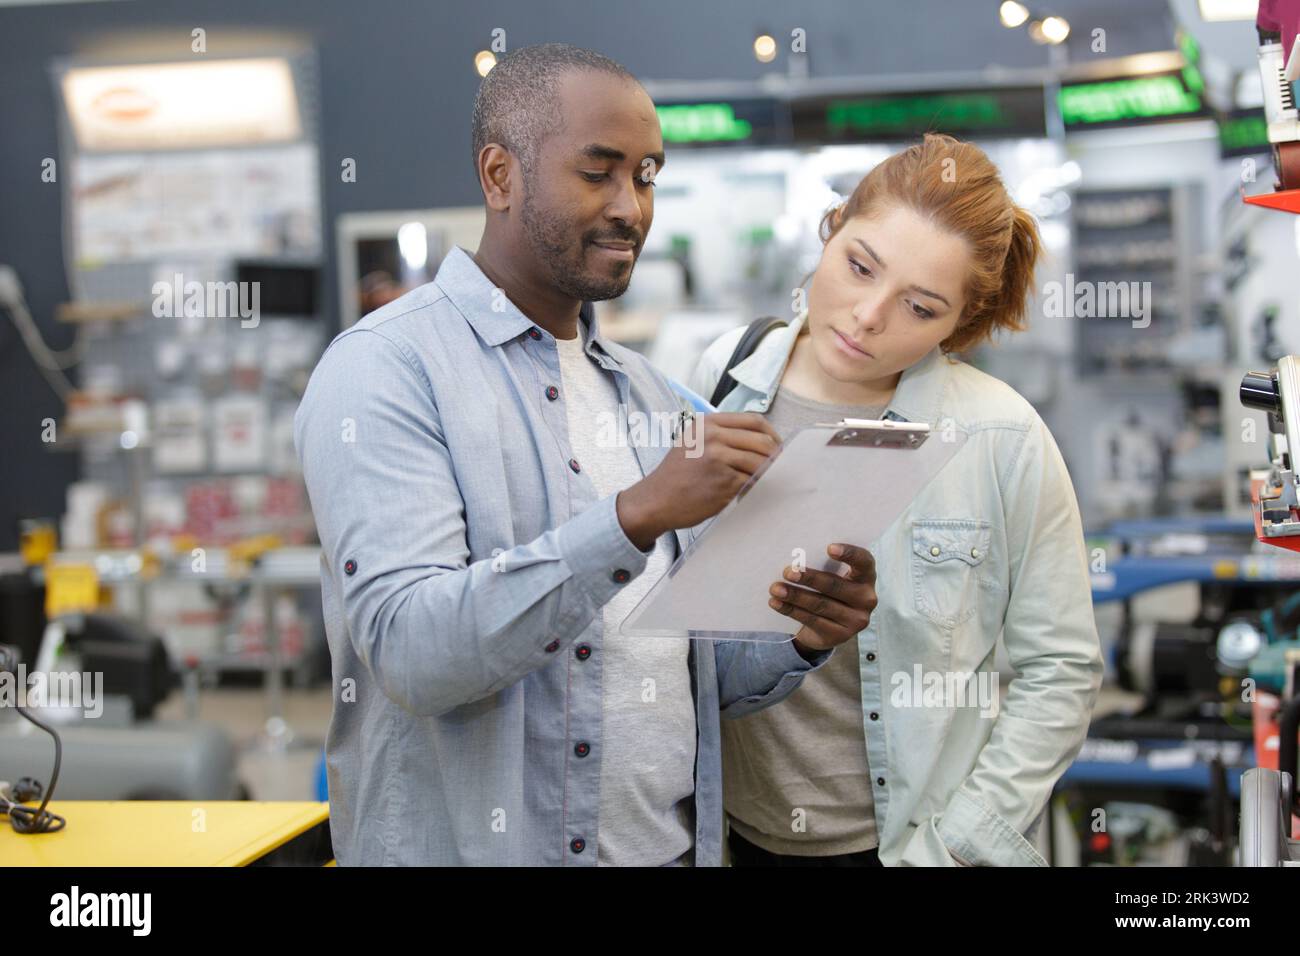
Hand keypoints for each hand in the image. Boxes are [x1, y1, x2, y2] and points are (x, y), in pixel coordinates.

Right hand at [616, 412, 781, 549]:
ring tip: (771, 480)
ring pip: (760, 461)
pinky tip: (756, 491)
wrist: (656, 500)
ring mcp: (719, 458)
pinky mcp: (724, 481)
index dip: (771, 433)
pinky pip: (753, 482)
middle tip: (782, 466)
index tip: (776, 446)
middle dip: (776, 454)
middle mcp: (713, 436)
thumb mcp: (692, 442)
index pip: (753, 420)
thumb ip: (720, 435)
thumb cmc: (677, 475)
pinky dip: (759, 487)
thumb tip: (760, 441)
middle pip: (761, 440)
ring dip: (770, 472)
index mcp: (708, 423)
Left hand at [768, 544, 877, 652]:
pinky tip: (776, 603)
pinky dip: (791, 610)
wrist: (826, 627)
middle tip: (787, 571)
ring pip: (821, 604)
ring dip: (795, 595)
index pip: (864, 561)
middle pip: (835, 585)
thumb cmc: (827, 591)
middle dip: (809, 578)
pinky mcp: (840, 636)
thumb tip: (796, 556)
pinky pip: (812, 620)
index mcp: (866, 576)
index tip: (829, 548)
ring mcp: (855, 620)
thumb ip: (822, 565)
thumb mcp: (831, 576)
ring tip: (775, 588)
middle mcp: (866, 598)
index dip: (849, 553)